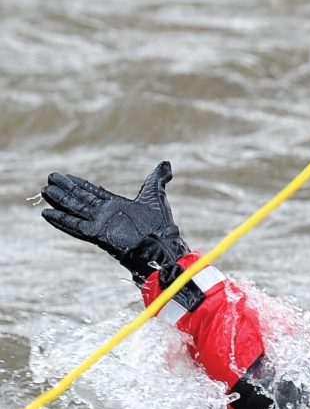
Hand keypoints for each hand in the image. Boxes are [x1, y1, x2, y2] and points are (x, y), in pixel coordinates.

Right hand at [42, 161, 189, 283]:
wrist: (161, 245)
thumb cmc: (160, 224)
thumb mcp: (156, 196)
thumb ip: (157, 179)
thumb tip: (165, 164)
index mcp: (117, 205)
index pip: (93, 193)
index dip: (80, 184)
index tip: (65, 176)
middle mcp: (105, 214)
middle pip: (81, 199)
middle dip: (66, 189)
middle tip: (49, 178)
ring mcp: (100, 224)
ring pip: (75, 209)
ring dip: (60, 201)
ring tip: (44, 191)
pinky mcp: (98, 235)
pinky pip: (76, 226)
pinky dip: (62, 220)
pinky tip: (47, 214)